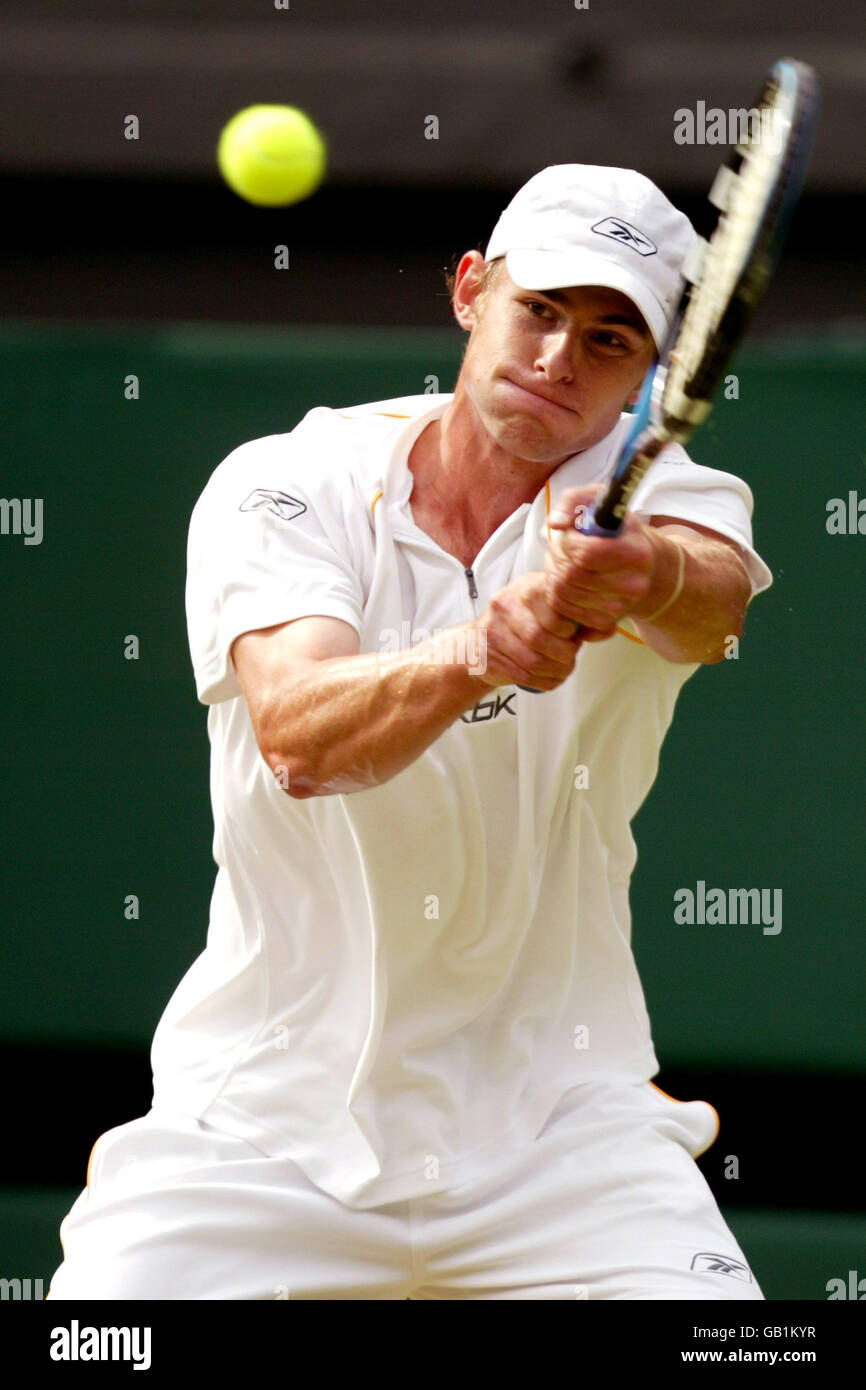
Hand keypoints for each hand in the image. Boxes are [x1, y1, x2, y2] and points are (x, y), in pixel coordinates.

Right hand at [467, 571, 584, 691]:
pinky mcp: (486, 657)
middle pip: (539, 637)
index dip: (567, 628)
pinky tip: (549, 677)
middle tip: (570, 658)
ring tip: (562, 669)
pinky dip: (544, 681)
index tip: (573, 636)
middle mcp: (504, 606)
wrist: (477, 643)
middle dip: (563, 654)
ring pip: (532, 660)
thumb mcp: (547, 610)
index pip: (550, 606)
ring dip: (555, 671)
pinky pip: (523, 676)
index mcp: (524, 588)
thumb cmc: (519, 624)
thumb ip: (577, 618)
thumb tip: (607, 628)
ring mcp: (492, 631)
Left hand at [544, 484, 656, 641]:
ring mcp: (619, 608)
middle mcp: (632, 586)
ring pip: (561, 592)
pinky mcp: (604, 622)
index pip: (586, 553)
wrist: (642, 566)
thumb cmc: (616, 529)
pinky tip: (564, 579)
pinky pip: (562, 609)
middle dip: (556, 557)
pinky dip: (555, 592)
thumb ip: (573, 501)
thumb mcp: (599, 502)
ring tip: (561, 561)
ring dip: (551, 573)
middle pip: (570, 574)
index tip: (569, 535)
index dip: (567, 542)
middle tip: (560, 548)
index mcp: (637, 554)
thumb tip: (556, 524)